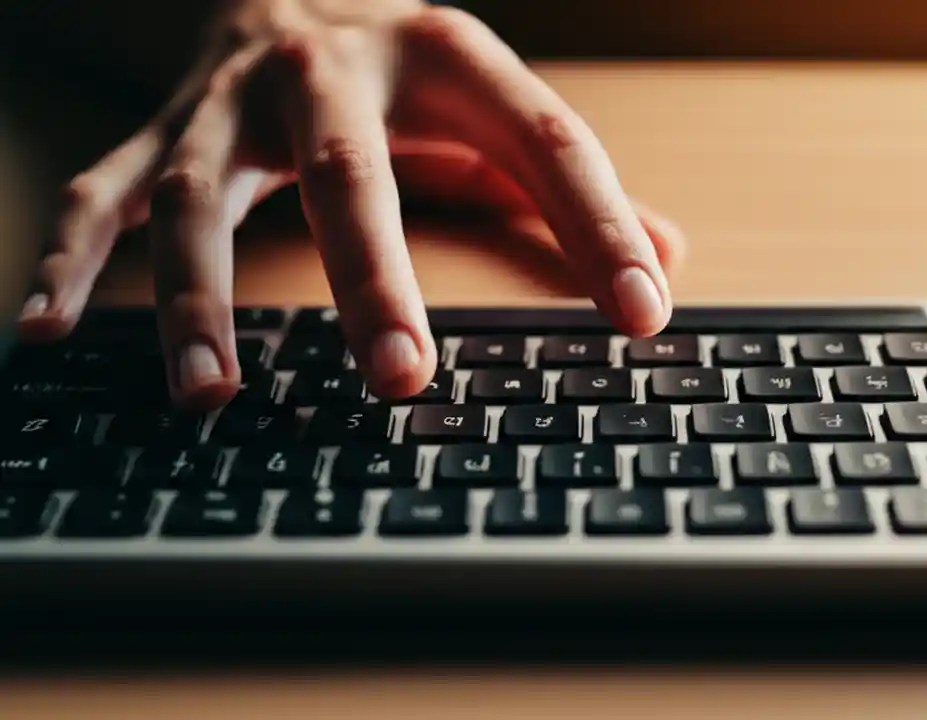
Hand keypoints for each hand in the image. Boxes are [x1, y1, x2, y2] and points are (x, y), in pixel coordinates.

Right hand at [16, 0, 681, 408]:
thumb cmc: (406, 70)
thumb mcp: (493, 105)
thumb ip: (569, 184)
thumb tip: (667, 260)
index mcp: (444, 52)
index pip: (542, 137)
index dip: (596, 224)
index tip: (640, 314)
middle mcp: (327, 66)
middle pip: (349, 172)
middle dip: (371, 276)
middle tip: (400, 377)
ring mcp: (230, 100)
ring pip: (200, 195)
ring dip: (199, 296)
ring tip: (211, 390)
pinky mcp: (160, 129)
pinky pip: (102, 196)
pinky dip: (72, 262)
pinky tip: (49, 331)